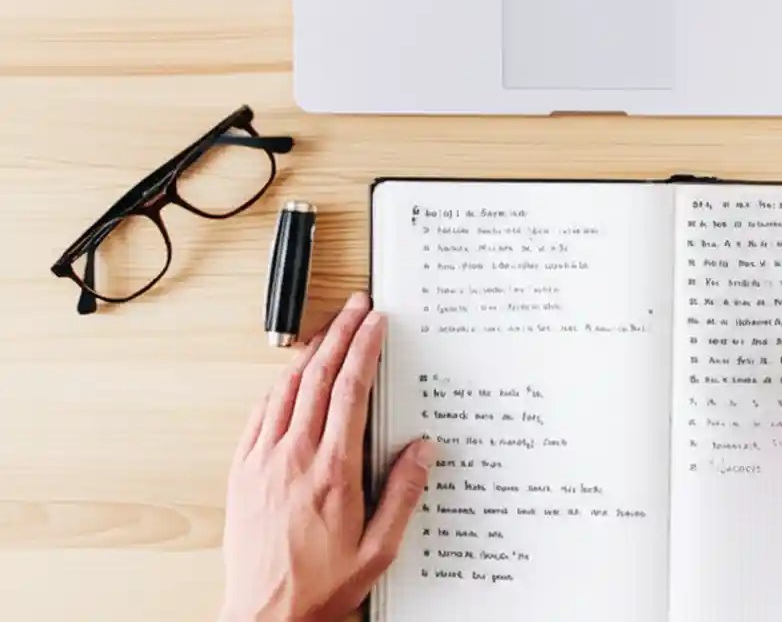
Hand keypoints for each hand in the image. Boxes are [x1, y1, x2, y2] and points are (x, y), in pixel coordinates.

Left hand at [220, 292, 434, 621]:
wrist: (265, 615)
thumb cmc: (319, 587)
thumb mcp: (379, 548)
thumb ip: (403, 494)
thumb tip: (421, 450)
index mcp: (333, 471)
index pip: (351, 390)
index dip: (364, 349)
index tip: (375, 324)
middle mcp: (294, 457)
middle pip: (318, 376)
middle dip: (339, 334)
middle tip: (354, 308)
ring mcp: (263, 461)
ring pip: (286, 389)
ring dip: (309, 353)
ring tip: (327, 330)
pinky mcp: (242, 472)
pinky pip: (259, 415)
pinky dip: (278, 387)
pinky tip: (288, 379)